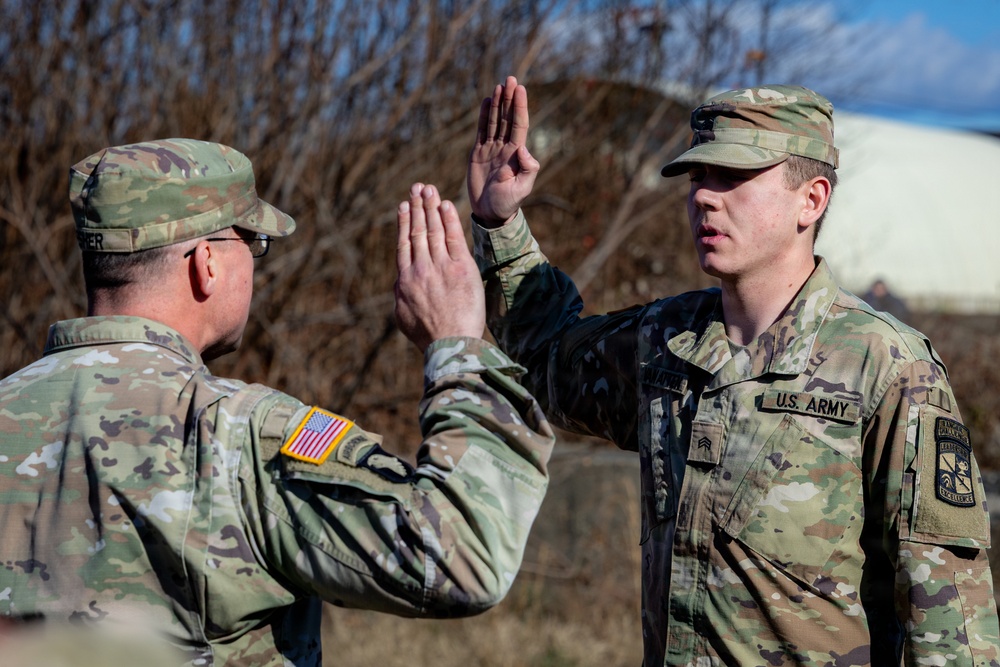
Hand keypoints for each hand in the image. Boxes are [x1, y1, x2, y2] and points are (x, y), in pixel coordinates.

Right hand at [395, 183, 485, 351]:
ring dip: (431, 206)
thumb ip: (400, 295)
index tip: (404, 206)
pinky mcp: (461, 269)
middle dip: (417, 207)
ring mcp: (441, 267)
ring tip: (429, 189)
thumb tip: (399, 281)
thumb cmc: (428, 336)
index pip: (404, 243)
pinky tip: (445, 205)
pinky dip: (448, 220)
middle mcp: (420, 269)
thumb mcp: (403, 317)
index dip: (404, 222)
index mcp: (404, 280)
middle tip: (417, 188)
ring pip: (434, 230)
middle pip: (418, 231)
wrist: (450, 345)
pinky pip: (454, 238)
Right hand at [467, 75, 539, 225]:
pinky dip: (484, 116)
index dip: (519, 106)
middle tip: (510, 78)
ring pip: (495, 121)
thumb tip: (523, 147)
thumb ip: (527, 169)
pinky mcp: (479, 153)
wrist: (490, 213)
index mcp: (516, 154)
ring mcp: (492, 149)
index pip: (518, 124)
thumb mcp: (522, 189)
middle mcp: (505, 148)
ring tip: (499, 85)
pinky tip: (487, 102)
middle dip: (509, 99)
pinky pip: (482, 131)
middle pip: (508, 118)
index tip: (520, 88)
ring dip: (498, 103)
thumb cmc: (507, 203)